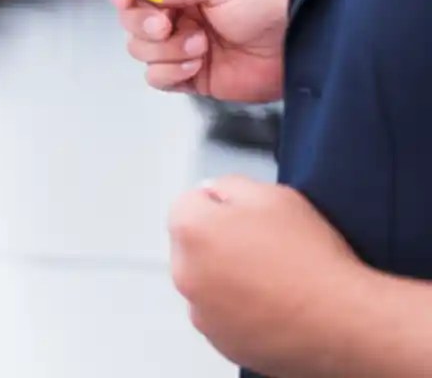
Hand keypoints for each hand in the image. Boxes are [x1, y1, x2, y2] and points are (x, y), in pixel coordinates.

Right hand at [110, 0, 287, 101]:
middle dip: (142, 24)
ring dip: (165, 50)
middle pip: (130, 21)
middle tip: (165, 25)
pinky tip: (197, 65)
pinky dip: (171, 72)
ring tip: (200, 46)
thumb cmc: (267, 8)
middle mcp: (175, 17)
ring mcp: (178, 48)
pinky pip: (155, 77)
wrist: (295, 49)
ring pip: (139, 50)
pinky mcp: (186, 76)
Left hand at [170, 176, 365, 375]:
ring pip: (207, 283)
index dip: (222, 206)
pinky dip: (240, 310)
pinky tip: (274, 304)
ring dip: (227, 279)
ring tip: (274, 279)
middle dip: (220, 242)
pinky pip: (222, 316)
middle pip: (194, 246)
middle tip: (265, 247)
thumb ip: (230, 186)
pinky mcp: (220, 341)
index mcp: (191, 230)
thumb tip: (213, 193)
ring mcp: (200, 312)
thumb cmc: (313, 259)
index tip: (247, 217)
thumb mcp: (272, 194)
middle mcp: (186, 273)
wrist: (343, 318)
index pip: (189, 204)